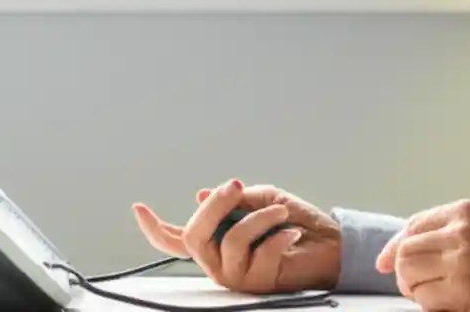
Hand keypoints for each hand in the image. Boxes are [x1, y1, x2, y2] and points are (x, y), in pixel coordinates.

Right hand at [133, 180, 341, 293]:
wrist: (331, 243)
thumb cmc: (296, 221)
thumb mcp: (263, 198)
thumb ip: (236, 200)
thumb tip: (204, 194)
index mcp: (216, 241)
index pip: (176, 239)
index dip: (154, 228)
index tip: (138, 208)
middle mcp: (219, 261)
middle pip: (194, 236)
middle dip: (214, 206)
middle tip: (235, 187)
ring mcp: (236, 275)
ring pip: (231, 240)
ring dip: (260, 218)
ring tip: (281, 212)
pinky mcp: (258, 282)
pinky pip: (261, 252)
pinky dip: (279, 234)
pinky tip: (292, 232)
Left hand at [376, 199, 469, 311]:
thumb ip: (450, 233)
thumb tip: (402, 250)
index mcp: (465, 211)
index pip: (413, 225)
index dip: (394, 246)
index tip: (384, 262)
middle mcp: (460, 230)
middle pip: (406, 250)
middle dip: (402, 271)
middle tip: (414, 286)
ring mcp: (460, 258)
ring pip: (408, 273)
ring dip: (413, 289)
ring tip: (429, 296)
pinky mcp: (462, 287)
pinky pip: (424, 298)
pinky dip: (428, 305)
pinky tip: (445, 305)